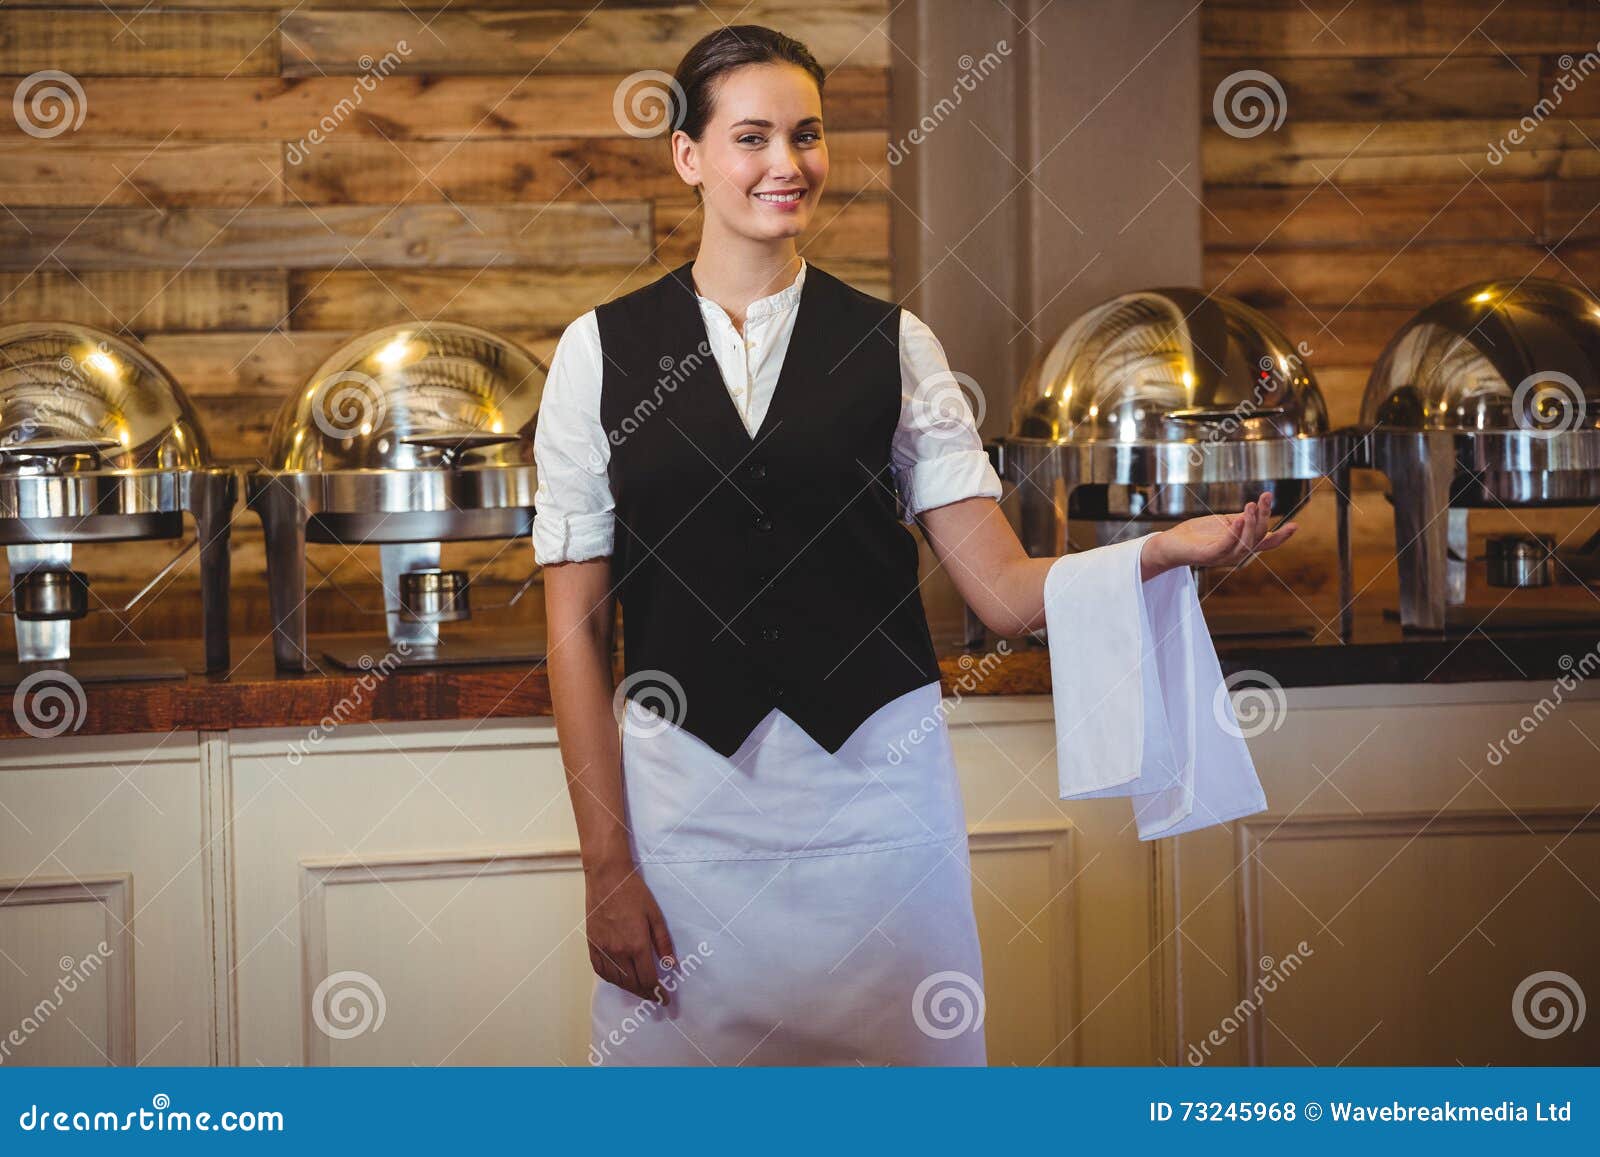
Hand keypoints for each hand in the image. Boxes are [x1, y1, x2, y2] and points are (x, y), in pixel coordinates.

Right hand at [585, 861, 676, 1003]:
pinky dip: (611, 979)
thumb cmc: (634, 893)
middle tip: (655, 997)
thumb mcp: (656, 916)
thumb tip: (672, 965)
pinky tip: (619, 979)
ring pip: (616, 980)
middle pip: (633, 984)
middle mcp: (618, 952)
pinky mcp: (592, 945)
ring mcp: (603, 949)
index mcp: (637, 945)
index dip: (658, 992)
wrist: (607, 878)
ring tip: (640, 989)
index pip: (648, 979)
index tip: (665, 998)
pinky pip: (600, 970)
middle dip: (645, 993)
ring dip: (629, 989)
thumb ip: (664, 943)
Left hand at [1146, 491, 1297, 572]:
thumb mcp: (1224, 523)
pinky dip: (1234, 534)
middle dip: (1264, 517)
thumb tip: (1258, 510)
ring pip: (1246, 543)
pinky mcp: (1208, 556)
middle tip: (1264, 497)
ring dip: (1251, 523)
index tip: (1295, 525)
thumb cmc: (1197, 534)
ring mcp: (1223, 557)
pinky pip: (1225, 546)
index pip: (1266, 542)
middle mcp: (1236, 554)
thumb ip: (1242, 519)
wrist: (1170, 544)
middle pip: (1258, 537)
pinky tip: (1237, 520)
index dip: (1282, 536)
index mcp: (1242, 545)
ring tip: (1251, 505)